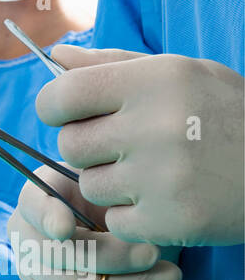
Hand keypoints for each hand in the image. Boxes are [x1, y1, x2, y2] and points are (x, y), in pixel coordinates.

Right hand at [6, 165, 181, 279]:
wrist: (125, 232)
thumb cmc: (122, 200)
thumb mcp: (118, 188)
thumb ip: (114, 197)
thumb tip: (123, 222)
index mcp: (37, 198)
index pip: (33, 206)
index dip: (46, 219)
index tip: (65, 229)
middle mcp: (26, 238)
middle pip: (57, 255)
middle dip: (110, 258)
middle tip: (154, 253)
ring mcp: (33, 274)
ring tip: (167, 276)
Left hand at [37, 46, 244, 245]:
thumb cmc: (225, 115)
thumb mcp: (181, 75)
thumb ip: (113, 66)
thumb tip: (56, 57)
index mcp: (157, 79)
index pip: (63, 95)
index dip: (55, 108)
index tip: (68, 114)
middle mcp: (156, 125)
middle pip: (70, 146)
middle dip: (90, 148)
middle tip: (128, 147)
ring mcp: (161, 177)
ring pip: (90, 187)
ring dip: (113, 185)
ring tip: (156, 173)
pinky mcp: (166, 220)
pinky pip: (115, 222)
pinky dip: (134, 217)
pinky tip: (168, 200)